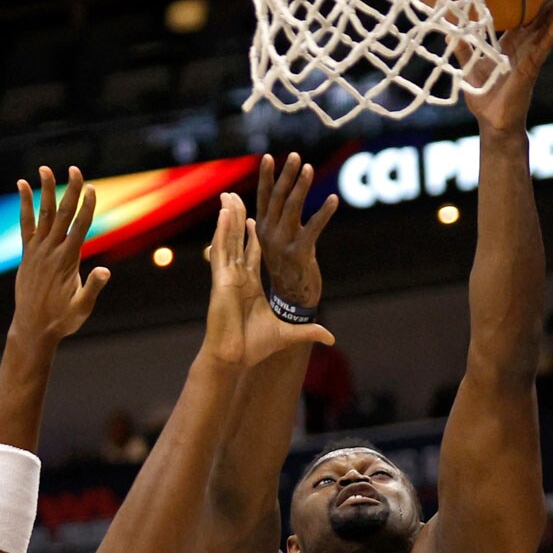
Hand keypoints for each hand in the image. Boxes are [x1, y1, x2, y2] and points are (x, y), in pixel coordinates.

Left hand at [13, 166, 110, 348]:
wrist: (33, 328)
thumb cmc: (62, 320)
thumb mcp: (82, 308)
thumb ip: (92, 288)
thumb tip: (104, 272)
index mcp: (67, 262)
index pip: (80, 228)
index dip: (87, 207)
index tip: (92, 189)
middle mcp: (51, 251)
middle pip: (63, 215)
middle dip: (71, 191)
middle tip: (75, 168)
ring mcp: (37, 251)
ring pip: (44, 215)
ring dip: (46, 191)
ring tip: (46, 169)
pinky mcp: (27, 253)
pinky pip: (25, 224)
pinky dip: (25, 205)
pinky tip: (23, 186)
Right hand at [203, 191, 333, 367]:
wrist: (234, 357)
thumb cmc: (254, 348)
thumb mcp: (288, 335)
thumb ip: (308, 332)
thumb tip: (330, 338)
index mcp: (249, 286)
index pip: (251, 254)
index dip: (252, 236)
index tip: (254, 219)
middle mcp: (237, 277)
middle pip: (238, 239)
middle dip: (239, 216)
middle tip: (237, 197)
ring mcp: (228, 276)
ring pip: (229, 239)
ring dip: (230, 216)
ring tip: (229, 195)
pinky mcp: (222, 280)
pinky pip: (223, 250)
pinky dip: (223, 230)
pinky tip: (225, 212)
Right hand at [255, 153, 338, 308]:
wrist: (289, 301)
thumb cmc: (284, 270)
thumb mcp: (272, 245)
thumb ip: (269, 226)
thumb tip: (256, 214)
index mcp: (262, 230)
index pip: (262, 198)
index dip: (266, 177)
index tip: (268, 157)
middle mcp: (269, 234)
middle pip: (277, 198)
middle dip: (286, 175)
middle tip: (296, 156)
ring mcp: (283, 244)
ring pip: (292, 208)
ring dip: (301, 186)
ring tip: (309, 167)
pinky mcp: (299, 254)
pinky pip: (313, 228)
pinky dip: (324, 213)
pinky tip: (334, 199)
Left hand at [463, 0, 552, 133]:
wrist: (492, 123)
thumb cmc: (483, 98)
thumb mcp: (469, 69)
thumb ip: (463, 50)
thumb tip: (450, 32)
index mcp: (508, 46)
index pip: (520, 19)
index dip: (527, 1)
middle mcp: (522, 49)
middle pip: (538, 20)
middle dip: (549, 0)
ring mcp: (528, 58)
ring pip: (545, 31)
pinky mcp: (530, 70)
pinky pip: (542, 50)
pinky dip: (550, 36)